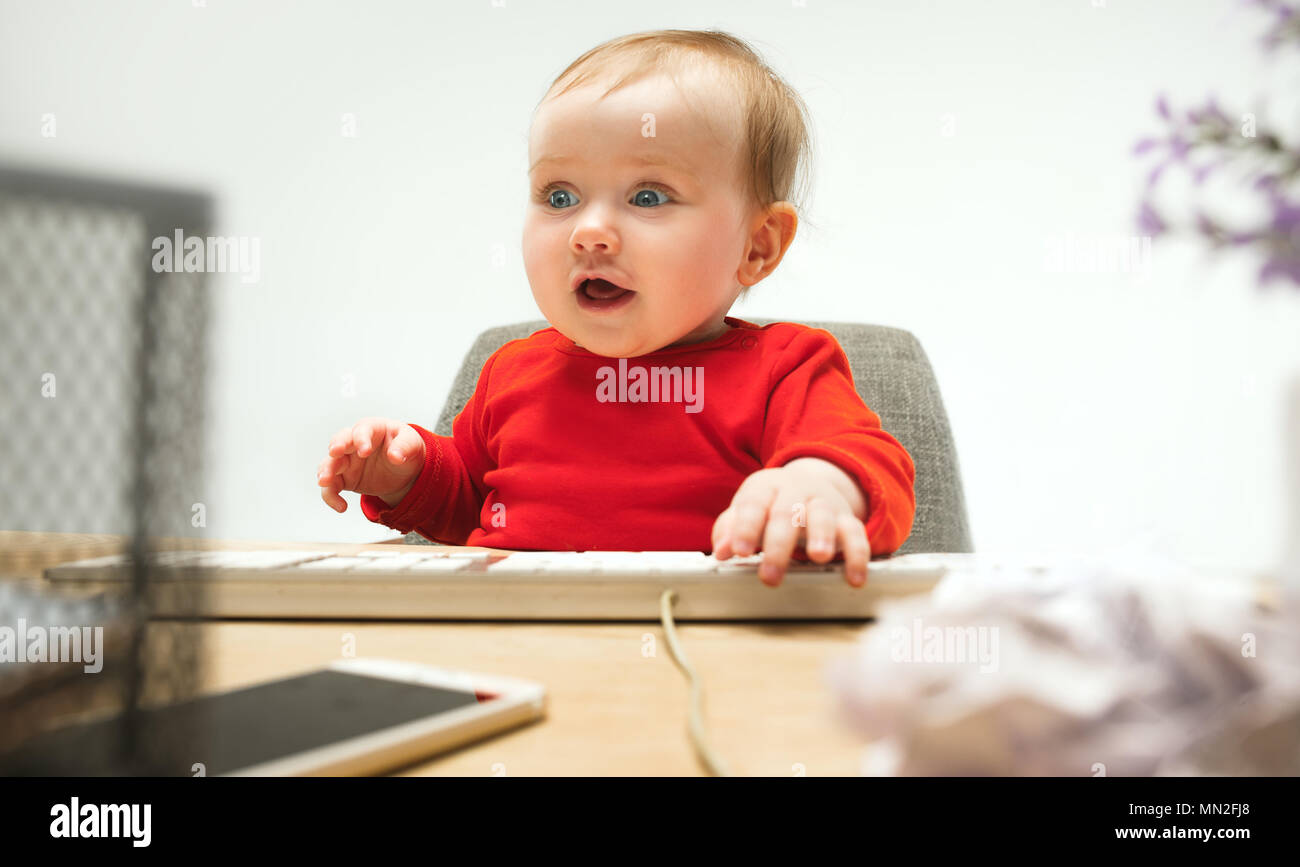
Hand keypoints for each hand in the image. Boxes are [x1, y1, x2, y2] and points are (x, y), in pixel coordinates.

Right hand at [318, 418, 424, 512]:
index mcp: (371, 429)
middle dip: (336, 447)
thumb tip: (396, 456)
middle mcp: (354, 443)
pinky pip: (331, 487)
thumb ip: (405, 446)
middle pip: (339, 441)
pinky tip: (342, 506)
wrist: (403, 469)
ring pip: (329, 463)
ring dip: (325, 471)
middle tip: (334, 453)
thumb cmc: (404, 448)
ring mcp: (346, 461)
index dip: (362, 439)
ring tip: (325, 482)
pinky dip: (331, 496)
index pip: (362, 430)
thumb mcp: (412, 444)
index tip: (365, 452)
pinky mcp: (344, 479)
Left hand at [711, 459, 870, 587]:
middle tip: (770, 576)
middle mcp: (796, 491)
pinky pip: (856, 534)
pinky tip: (855, 578)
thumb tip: (721, 551)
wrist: (809, 482)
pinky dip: (857, 556)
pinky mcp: (847, 519)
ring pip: (823, 516)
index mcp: (766, 488)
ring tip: (818, 557)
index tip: (739, 552)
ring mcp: (823, 504)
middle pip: (787, 514)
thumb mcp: (747, 508)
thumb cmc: (770, 503)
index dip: (745, 528)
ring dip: (822, 536)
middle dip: (778, 546)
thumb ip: (730, 528)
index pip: (754, 505)